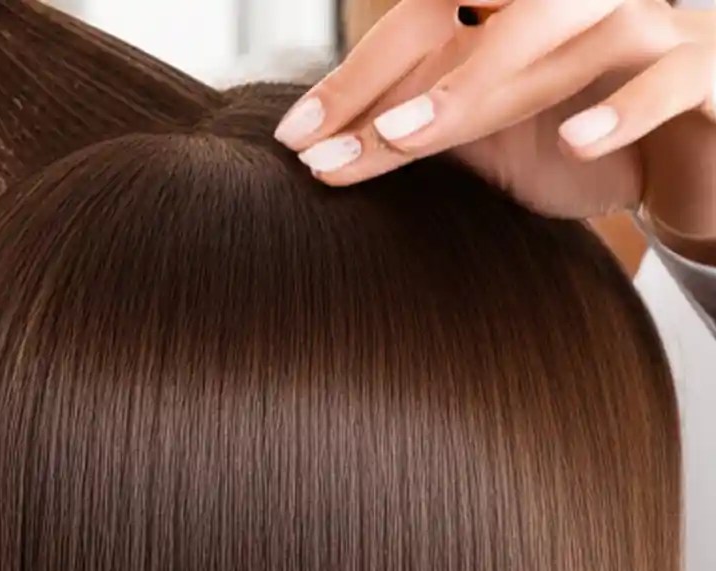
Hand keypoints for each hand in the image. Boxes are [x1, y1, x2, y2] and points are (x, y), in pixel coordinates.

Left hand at [276, 0, 715, 262]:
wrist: (700, 156)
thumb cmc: (585, 137)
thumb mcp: (496, 139)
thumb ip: (426, 130)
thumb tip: (326, 151)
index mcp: (511, 14)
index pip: (418, 26)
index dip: (353, 79)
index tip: (294, 138)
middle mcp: (569, 3)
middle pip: (467, 13)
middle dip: (391, 76)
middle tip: (332, 145)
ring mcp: (642, 25)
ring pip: (557, 25)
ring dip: (481, 80)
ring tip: (412, 134)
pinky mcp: (707, 70)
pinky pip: (670, 74)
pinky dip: (625, 107)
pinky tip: (576, 142)